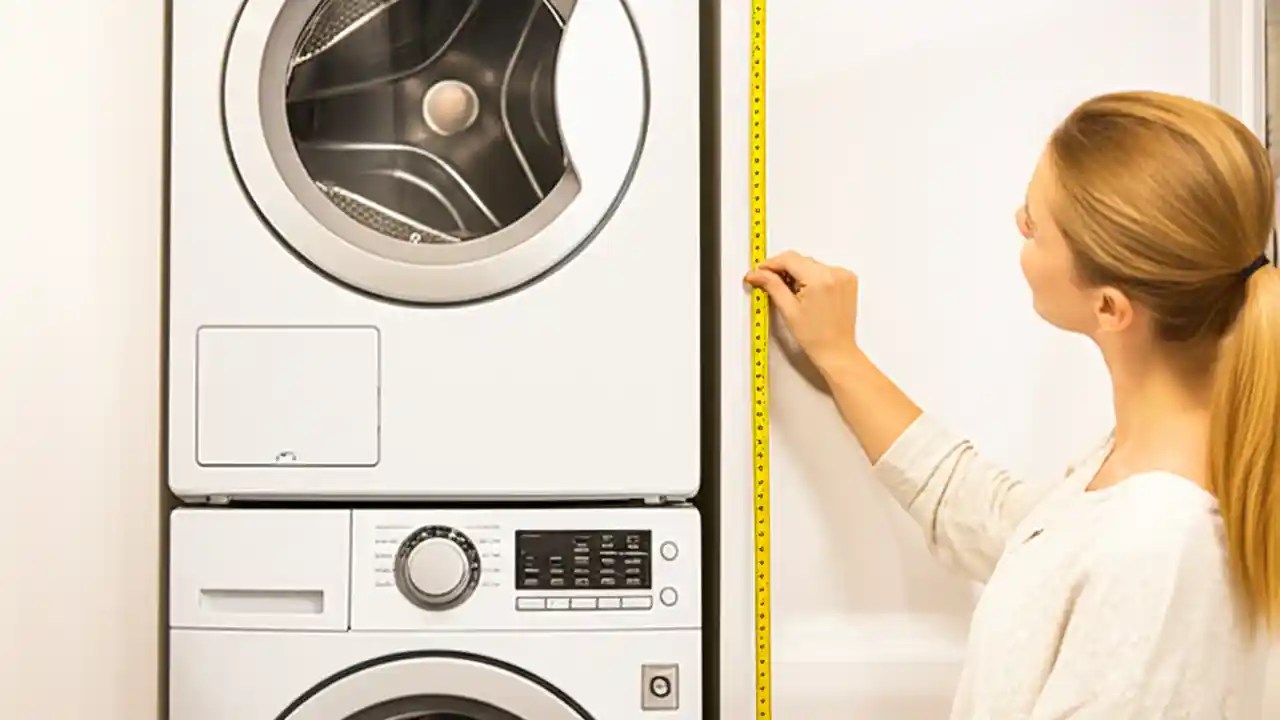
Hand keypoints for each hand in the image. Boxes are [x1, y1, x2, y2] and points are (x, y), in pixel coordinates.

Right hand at [744, 250, 859, 371]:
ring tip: (793, 294)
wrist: (836, 350)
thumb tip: (757, 273)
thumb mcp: (788, 310)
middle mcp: (835, 273)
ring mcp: (844, 275)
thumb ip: (772, 285)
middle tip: (769, 283)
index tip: (759, 270)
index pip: (789, 259)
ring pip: (811, 264)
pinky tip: (807, 293)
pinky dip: (812, 277)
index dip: (770, 264)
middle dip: (783, 269)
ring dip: (798, 273)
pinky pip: (824, 270)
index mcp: (820, 279)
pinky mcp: (848, 279)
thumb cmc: (816, 337)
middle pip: (800, 260)